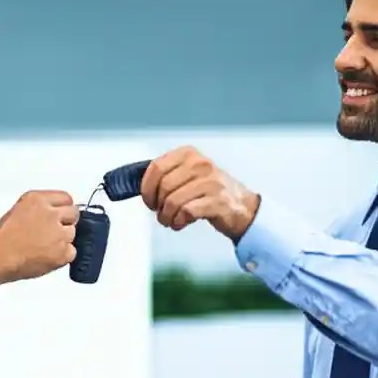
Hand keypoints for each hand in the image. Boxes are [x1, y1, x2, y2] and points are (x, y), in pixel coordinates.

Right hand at [0, 190, 79, 280]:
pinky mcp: (63, 252)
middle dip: (66, 222)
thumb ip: (38, 208)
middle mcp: (51, 214)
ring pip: (72, 234)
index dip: (63, 208)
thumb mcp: (18, 210)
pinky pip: (71, 252)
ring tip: (44, 246)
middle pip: (73, 213)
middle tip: (53, 231)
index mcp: (38, 200)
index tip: (61, 213)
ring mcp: (59, 233)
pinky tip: (47, 256)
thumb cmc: (1, 238)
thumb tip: (51, 214)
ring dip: (63, 239)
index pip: (66, 198)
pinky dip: (62, 255)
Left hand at [139, 146, 260, 241]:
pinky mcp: (218, 201)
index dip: (146, 188)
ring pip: (172, 201)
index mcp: (188, 154)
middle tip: (160, 214)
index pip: (155, 168)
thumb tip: (135, 185)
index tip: (149, 201)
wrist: (242, 208)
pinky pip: (186, 212)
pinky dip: (178, 222)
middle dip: (157, 205)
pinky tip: (181, 223)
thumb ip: (165, 175)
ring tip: (171, 221)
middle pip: (163, 187)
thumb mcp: (187, 175)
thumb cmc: (208, 193)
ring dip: (166, 217)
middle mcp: (200, 164)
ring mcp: (211, 182)